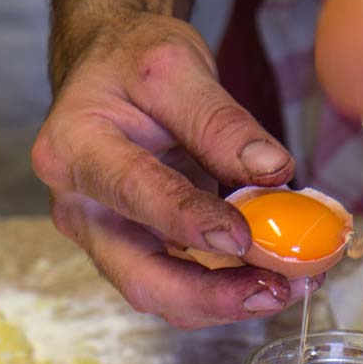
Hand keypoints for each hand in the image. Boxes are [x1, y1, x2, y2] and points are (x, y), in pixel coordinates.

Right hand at [32, 11, 313, 328]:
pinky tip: (268, 276)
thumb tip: (272, 171)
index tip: (245, 236)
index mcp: (74, 151)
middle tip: (277, 290)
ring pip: (160, 292)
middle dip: (211, 295)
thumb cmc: (130, 64)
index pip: (135, 194)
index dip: (189, 221)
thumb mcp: (176, 68)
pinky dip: (223, 286)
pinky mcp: (128, 249)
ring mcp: (101, 237)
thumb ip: (221, 121)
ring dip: (225, 299)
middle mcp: (78, 208)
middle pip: (139, 276)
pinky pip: (175, 283)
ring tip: (287, 285)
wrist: (104, 72)